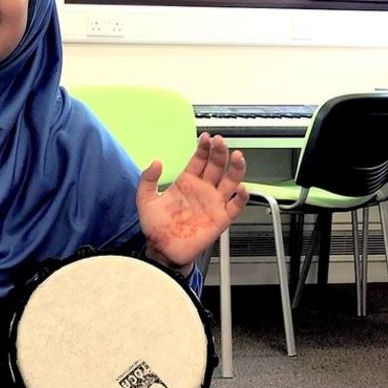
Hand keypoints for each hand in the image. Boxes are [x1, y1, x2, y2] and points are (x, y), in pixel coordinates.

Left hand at [135, 133, 248, 272]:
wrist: (162, 250)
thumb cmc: (156, 227)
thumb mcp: (145, 200)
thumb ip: (147, 180)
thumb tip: (156, 161)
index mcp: (186, 182)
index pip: (199, 160)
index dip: (204, 148)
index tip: (206, 137)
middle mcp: (202, 189)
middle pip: (216, 166)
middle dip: (220, 152)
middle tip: (220, 141)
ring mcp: (213, 202)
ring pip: (230, 181)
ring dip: (236, 168)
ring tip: (237, 156)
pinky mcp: (221, 218)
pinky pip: (236, 206)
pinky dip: (241, 197)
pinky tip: (241, 188)